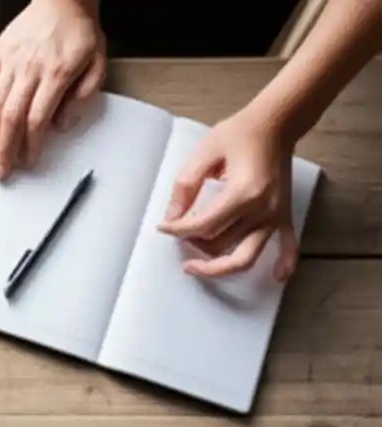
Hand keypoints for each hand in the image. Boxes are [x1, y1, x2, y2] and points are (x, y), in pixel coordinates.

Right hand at [0, 0, 105, 179]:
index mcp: (55, 73)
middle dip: (4, 149)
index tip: (28, 162)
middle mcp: (28, 69)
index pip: (38, 118)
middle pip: (10, 117)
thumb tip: (62, 125)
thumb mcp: (96, 64)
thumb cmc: (80, 33)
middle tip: (0, 172)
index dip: (31, 145)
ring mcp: (9, 62)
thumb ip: (83, 96)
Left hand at [157, 109, 298, 281]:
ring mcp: (276, 215)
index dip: (176, 230)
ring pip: (246, 256)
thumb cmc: (239, 134)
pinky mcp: (284, 215)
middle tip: (178, 238)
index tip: (162, 226)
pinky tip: (277, 277)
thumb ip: (185, 187)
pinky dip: (285, 263)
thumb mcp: (203, 153)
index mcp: (243, 192)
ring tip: (196, 263)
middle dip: (194, 245)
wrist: (275, 124)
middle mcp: (263, 209)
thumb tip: (172, 218)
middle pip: (221, 246)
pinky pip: (289, 246)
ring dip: (219, 264)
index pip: (202, 226)